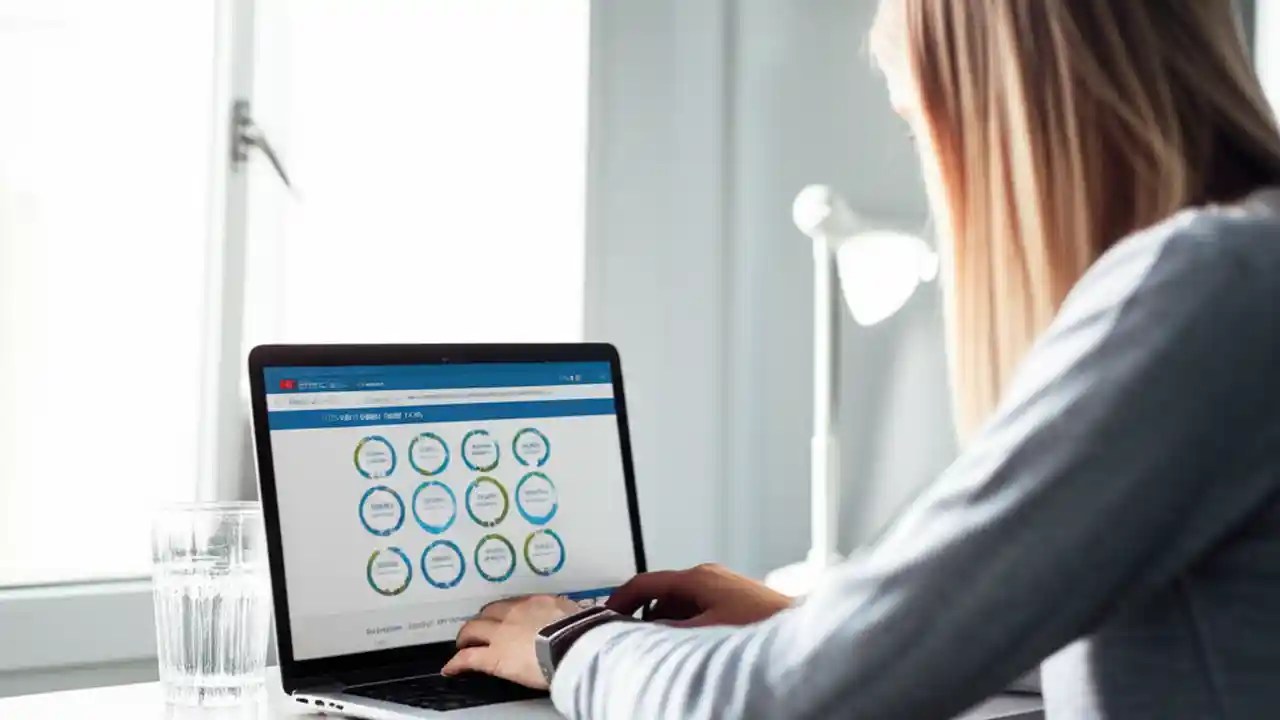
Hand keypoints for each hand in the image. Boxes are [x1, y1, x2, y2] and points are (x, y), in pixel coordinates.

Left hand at [442, 595, 579, 689]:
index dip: (507, 611)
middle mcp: (515, 613)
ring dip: (466, 636)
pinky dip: (457, 663)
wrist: (572, 644)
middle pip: (490, 612)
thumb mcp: (576, 615)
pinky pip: (468, 658)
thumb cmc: (581, 631)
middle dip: (483, 619)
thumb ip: (569, 616)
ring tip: (463, 643)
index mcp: (537, 603)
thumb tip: (576, 621)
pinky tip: (450, 669)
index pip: (515, 604)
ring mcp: (501, 634)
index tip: (507, 616)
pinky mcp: (493, 657)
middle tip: (480, 627)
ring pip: (473, 629)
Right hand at [607, 563, 791, 627]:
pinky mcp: (733, 597)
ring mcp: (721, 585)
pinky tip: (689, 641)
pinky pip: (696, 606)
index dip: (621, 598)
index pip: (645, 582)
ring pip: (679, 601)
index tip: (607, 613)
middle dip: (644, 614)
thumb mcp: (701, 631)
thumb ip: (668, 629)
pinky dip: (685, 621)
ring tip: (662, 642)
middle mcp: (707, 576)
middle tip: (632, 634)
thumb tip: (642, 633)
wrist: (798, 628)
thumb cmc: (759, 623)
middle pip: (661, 592)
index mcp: (696, 577)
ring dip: (666, 620)